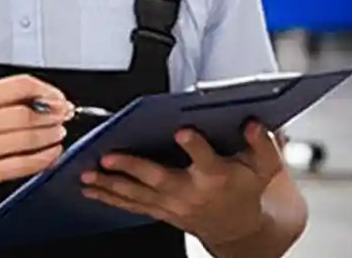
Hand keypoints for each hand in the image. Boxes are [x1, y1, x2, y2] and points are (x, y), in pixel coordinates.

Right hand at [0, 74, 72, 206]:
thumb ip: (2, 101)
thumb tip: (44, 99)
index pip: (19, 85)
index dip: (46, 91)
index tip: (59, 98)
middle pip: (26, 114)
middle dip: (53, 115)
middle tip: (64, 116)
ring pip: (27, 139)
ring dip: (51, 136)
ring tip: (58, 133)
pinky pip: (24, 164)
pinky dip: (44, 158)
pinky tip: (51, 153)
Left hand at [79, 121, 283, 247]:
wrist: (240, 228)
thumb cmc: (246, 188)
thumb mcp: (265, 166)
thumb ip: (262, 143)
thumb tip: (251, 123)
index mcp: (217, 175)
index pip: (206, 158)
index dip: (195, 145)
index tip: (182, 131)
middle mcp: (192, 191)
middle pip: (160, 179)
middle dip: (133, 167)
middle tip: (109, 156)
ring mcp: (173, 204)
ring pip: (138, 195)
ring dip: (110, 185)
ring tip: (87, 175)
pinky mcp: (160, 211)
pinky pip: (132, 206)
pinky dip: (108, 198)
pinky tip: (88, 190)